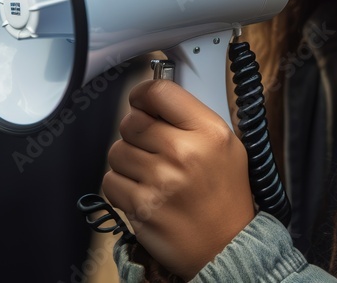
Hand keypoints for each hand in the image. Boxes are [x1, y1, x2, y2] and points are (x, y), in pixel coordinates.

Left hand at [103, 79, 254, 278]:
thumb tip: (154, 98)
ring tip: (150, 172)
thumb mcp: (225, 145)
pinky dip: (121, 185)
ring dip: (127, 160)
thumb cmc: (225, 193)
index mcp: (209, 132)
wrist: (226, 245)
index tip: (141, 102)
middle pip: (131, 121)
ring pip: (116, 151)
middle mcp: (184, 153)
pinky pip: (110, 181)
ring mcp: (161, 181)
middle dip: (136, 132)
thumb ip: (192, 118)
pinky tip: (144, 191)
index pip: (159, 92)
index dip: (143, 94)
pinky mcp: (142, 207)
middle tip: (151, 146)